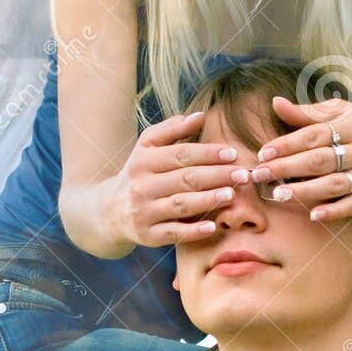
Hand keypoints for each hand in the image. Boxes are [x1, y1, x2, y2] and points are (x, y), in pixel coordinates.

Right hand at [111, 110, 250, 247]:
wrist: (108, 211)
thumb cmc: (139, 173)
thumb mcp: (148, 147)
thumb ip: (173, 129)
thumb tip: (201, 115)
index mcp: (144, 160)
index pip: (181, 154)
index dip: (208, 153)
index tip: (232, 154)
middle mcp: (142, 186)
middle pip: (184, 179)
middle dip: (216, 176)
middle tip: (242, 175)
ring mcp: (144, 212)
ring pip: (180, 204)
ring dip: (208, 200)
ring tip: (231, 195)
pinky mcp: (147, 235)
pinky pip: (172, 233)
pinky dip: (192, 231)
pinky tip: (212, 227)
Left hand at [249, 95, 351, 219]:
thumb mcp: (342, 112)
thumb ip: (307, 112)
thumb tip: (275, 103)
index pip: (315, 135)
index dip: (287, 144)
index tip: (262, 153)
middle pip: (321, 160)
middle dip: (287, 168)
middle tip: (260, 175)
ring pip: (336, 184)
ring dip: (305, 191)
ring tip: (279, 195)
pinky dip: (334, 210)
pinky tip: (313, 214)